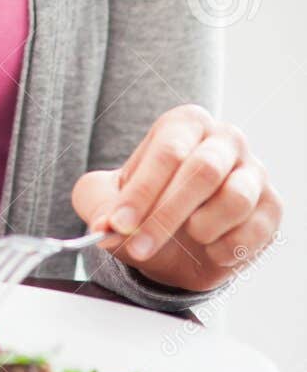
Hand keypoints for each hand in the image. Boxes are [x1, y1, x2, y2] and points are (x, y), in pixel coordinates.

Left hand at [72, 104, 281, 294]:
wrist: (177, 242)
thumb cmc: (142, 208)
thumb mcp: (106, 201)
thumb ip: (99, 208)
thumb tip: (105, 226)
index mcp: (184, 124)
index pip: (167, 152)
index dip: (141, 192)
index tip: (119, 224)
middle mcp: (224, 138)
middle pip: (202, 172)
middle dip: (165, 216)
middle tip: (138, 247)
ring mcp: (254, 170)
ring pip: (235, 199)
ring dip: (201, 229)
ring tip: (187, 235)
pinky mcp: (272, 205)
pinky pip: (254, 229)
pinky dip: (225, 248)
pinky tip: (210, 248)